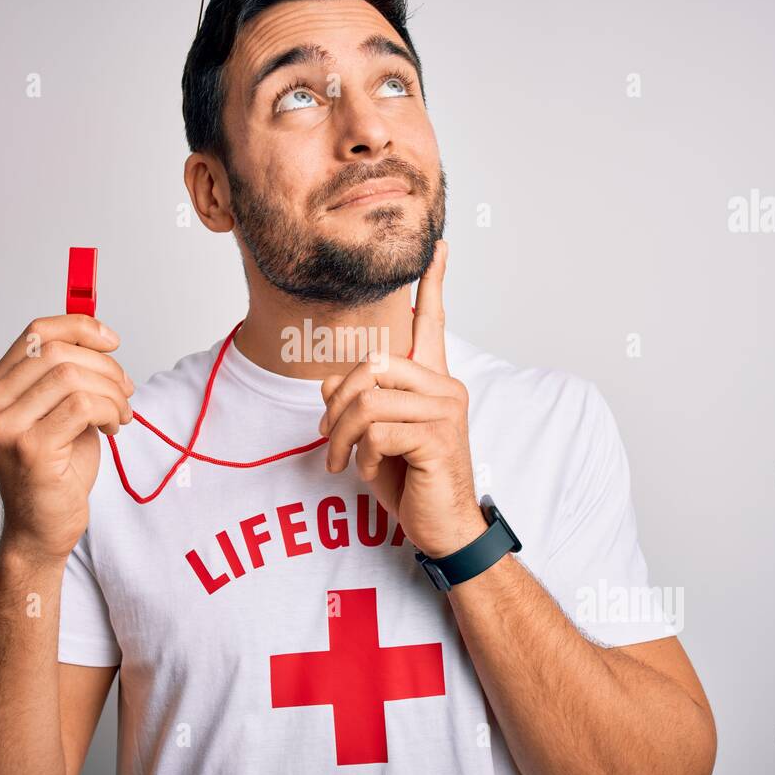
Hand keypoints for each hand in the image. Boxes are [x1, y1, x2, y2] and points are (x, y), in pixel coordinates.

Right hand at [0, 314, 135, 560]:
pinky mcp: (30, 448)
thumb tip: (100, 337)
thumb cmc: (56, 471)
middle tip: (125, 390)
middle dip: (105, 366)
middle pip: (57, 351)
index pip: (37, 332)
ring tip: (120, 415)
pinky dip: (109, 411)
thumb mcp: (61, 411)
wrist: (43, 527)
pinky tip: (112, 428)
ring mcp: (6, 426)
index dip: (80, 328)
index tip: (112, 341)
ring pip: (72, 377)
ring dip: (111, 392)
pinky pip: (82, 406)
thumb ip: (69, 374)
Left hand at [318, 240, 487, 557]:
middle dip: (338, 403)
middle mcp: (444, 386)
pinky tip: (372, 470)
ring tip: (342, 460)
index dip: (434, 282)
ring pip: (368, 399)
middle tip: (329, 438)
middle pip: (373, 364)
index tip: (440, 246)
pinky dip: (362, 454)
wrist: (443, 528)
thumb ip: (357, 403)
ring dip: (343, 435)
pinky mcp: (437, 437)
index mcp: (432, 380)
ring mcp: (444, 410)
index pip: (433, 322)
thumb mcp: (373, 438)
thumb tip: (330, 381)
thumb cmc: (412, 482)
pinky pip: (378, 430)